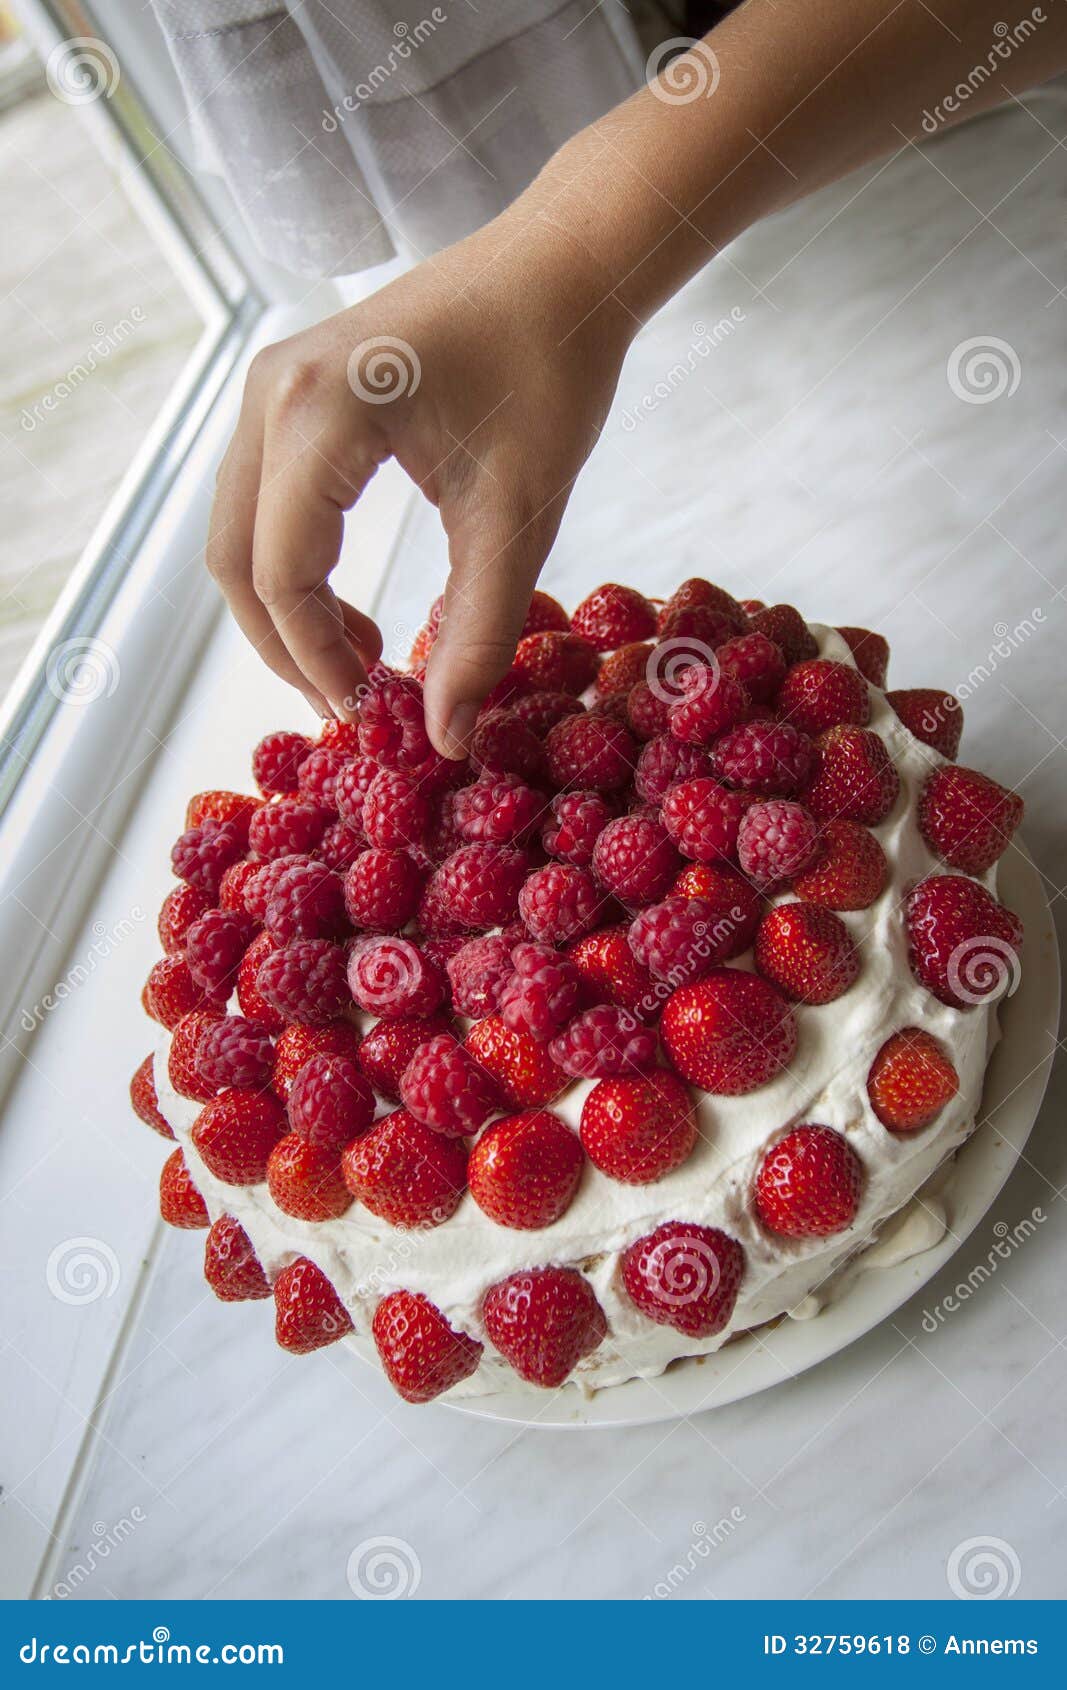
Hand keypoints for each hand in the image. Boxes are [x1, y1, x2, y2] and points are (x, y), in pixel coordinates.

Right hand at [206, 206, 633, 754]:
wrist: (562, 265)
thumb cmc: (550, 372)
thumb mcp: (519, 516)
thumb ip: (479, 633)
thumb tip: (447, 740)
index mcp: (317, 413)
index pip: (282, 573)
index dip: (318, 660)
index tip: (376, 714)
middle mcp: (270, 391)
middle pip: (236, 558)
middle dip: (288, 645)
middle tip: (358, 702)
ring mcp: (270, 384)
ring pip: (240, 532)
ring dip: (287, 609)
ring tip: (364, 660)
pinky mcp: (289, 388)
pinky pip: (262, 499)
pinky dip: (294, 564)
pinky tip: (353, 605)